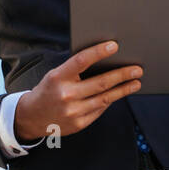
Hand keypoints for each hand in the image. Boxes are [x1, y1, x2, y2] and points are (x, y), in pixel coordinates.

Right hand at [12, 41, 141, 142]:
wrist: (31, 117)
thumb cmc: (47, 91)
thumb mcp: (55, 75)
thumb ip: (74, 69)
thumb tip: (103, 60)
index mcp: (58, 78)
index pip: (81, 61)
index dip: (99, 52)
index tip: (114, 45)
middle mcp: (66, 95)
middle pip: (100, 83)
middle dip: (122, 75)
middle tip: (137, 69)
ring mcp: (73, 111)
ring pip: (105, 98)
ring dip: (123, 89)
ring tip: (136, 82)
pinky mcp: (79, 123)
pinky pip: (100, 109)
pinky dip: (110, 101)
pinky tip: (119, 94)